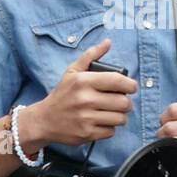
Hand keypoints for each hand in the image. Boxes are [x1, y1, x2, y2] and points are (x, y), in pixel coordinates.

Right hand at [18, 39, 135, 150]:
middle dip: (127, 103)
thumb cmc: (62, 95)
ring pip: (120, 118)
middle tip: (122, 102)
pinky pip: (111, 132)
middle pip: (123, 102)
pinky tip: (102, 122)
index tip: (132, 87)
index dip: (131, 84)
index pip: (117, 81)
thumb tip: (108, 42)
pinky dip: (110, 128)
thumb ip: (91, 56)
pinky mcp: (87, 134)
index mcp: (83, 81)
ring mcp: (86, 118)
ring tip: (113, 112)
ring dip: (120, 116)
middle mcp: (85, 99)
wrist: (44, 120)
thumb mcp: (72, 72)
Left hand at [156, 102, 176, 173]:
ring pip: (173, 144)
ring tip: (174, 146)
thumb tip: (161, 123)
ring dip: (168, 147)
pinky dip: (176, 156)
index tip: (167, 123)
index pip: (173, 110)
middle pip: (169, 128)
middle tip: (167, 138)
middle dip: (162, 134)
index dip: (164, 118)